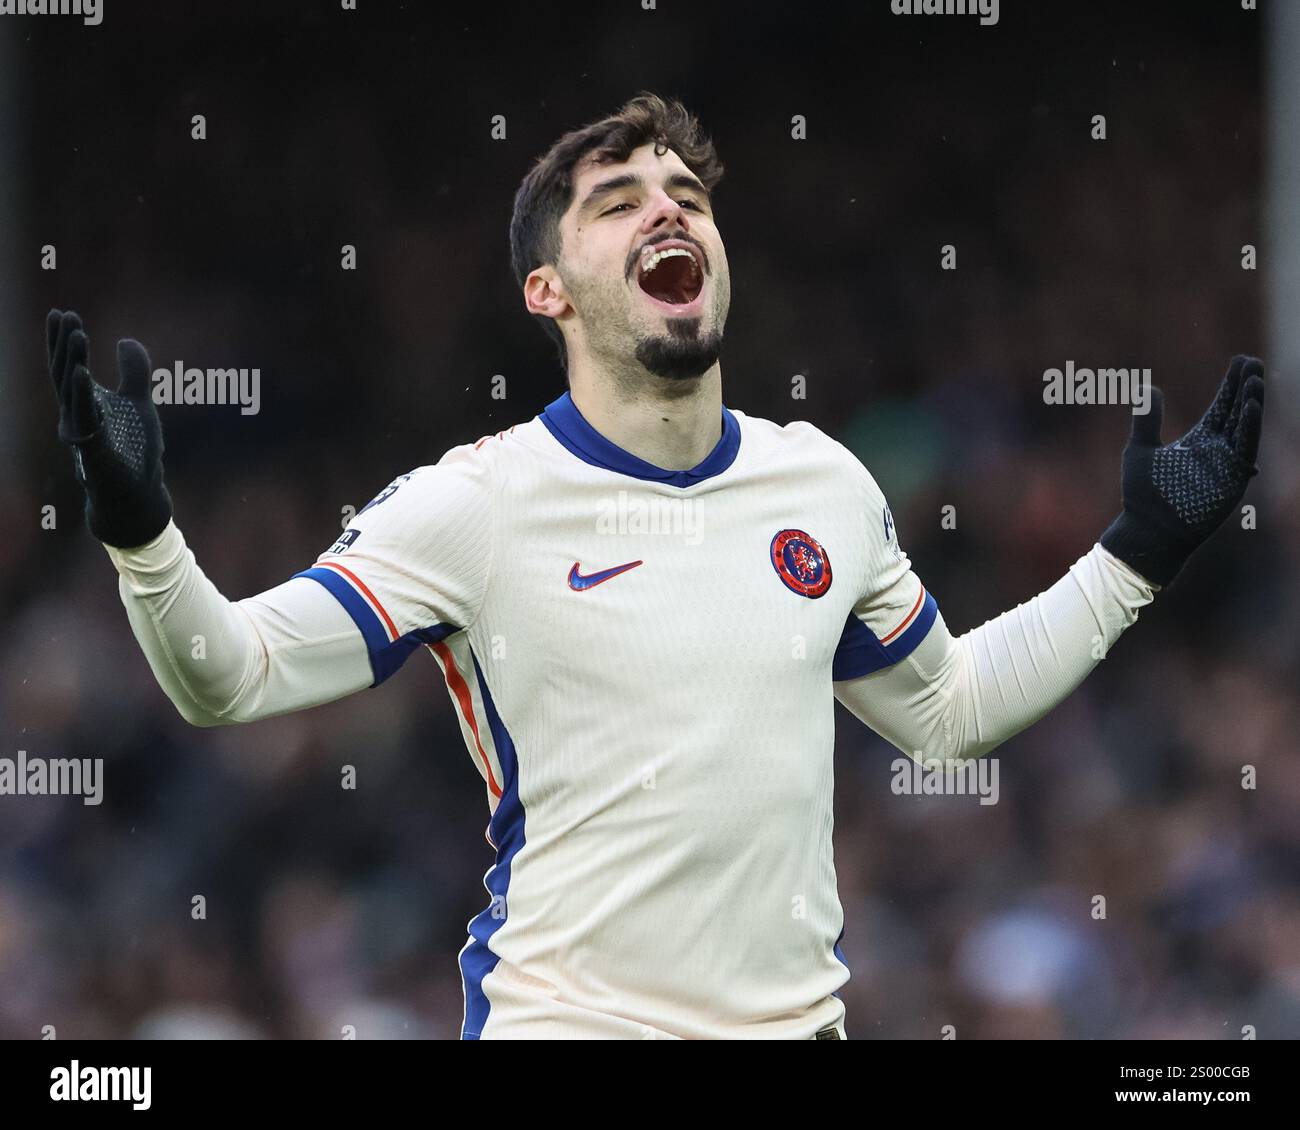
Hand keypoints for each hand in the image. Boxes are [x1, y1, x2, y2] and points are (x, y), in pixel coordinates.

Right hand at [47, 309, 173, 547]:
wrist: (139, 491)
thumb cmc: (134, 448)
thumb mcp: (139, 401)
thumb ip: (134, 372)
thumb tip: (125, 339)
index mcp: (84, 403)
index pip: (68, 366)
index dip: (63, 341)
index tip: (61, 312)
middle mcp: (76, 415)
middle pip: (64, 373)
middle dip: (64, 345)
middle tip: (65, 315)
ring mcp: (82, 432)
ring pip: (71, 392)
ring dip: (73, 362)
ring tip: (76, 334)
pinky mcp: (94, 450)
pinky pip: (85, 419)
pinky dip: (83, 395)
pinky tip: (83, 373)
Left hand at [1099, 355, 1263, 586]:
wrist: (1148, 530)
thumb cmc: (1143, 496)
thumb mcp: (1139, 451)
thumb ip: (1146, 421)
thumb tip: (1148, 388)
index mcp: (1199, 441)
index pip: (1221, 406)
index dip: (1231, 384)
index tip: (1241, 360)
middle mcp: (1217, 450)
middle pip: (1236, 411)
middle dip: (1245, 387)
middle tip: (1254, 362)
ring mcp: (1227, 464)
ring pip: (1244, 427)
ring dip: (1251, 403)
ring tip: (1255, 379)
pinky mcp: (1232, 480)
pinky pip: (1244, 450)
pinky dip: (1248, 428)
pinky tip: (1251, 406)